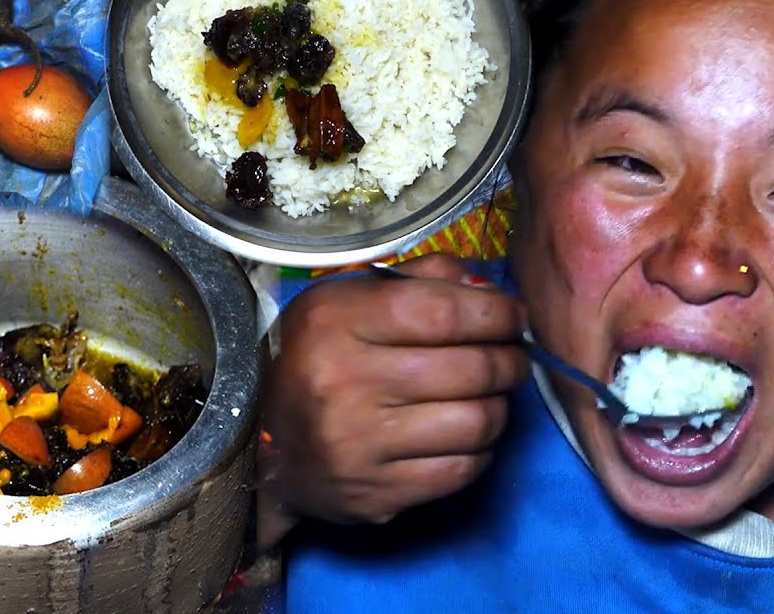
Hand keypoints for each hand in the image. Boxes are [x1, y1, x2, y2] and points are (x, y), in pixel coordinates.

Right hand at [257, 254, 528, 546]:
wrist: (260, 442)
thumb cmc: (317, 357)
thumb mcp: (348, 300)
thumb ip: (420, 281)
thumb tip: (485, 288)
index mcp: (335, 321)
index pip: (443, 312)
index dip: (496, 312)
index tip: (513, 315)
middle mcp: (343, 382)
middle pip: (470, 368)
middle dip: (509, 360)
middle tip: (513, 357)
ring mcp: (358, 445)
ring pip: (476, 423)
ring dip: (500, 407)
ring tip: (493, 395)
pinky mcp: (374, 493)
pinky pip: (461, 471)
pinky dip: (481, 451)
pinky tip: (469, 435)